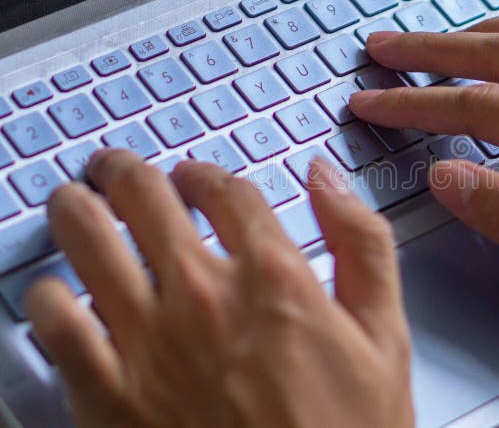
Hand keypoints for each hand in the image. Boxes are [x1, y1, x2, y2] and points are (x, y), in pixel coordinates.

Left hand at [24, 150, 412, 426]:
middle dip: (127, 171)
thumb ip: (363, 244)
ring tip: (77, 203)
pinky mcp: (107, 392)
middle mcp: (205, 294)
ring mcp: (150, 340)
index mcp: (274, 276)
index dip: (205, 174)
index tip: (196, 179)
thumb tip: (326, 178)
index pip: (225, 189)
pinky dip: (49, 292)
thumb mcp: (385, 337)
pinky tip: (59, 292)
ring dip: (78, 207)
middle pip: (145, 193)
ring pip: (89, 235)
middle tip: (118, 169)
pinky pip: (54, 317)